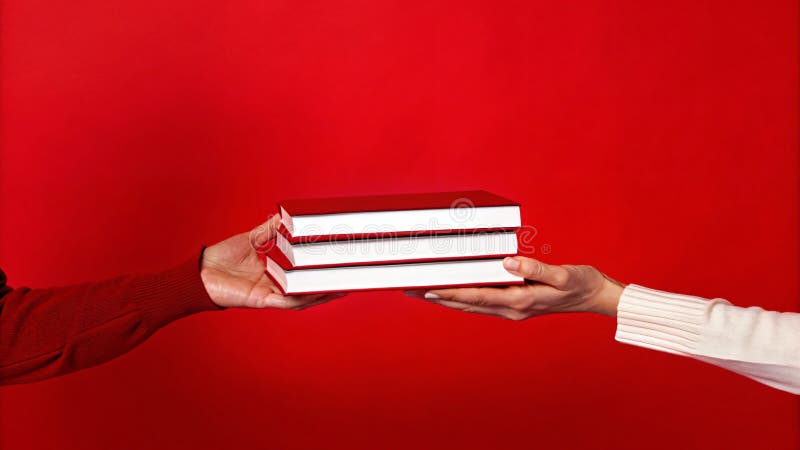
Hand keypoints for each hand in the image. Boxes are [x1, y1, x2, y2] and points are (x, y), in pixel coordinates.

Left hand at [200, 215, 344, 308]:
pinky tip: (314, 294)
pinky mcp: (260, 300)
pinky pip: (285, 302)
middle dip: (327, 285)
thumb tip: (284, 216)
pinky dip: (300, 299)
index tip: (337, 262)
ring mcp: (269, 293)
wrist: (199, 272)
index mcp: (273, 270)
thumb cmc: (221, 257)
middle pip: (306, 287)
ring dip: (319, 294)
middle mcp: (274, 284)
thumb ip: (268, 230)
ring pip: (300, 297)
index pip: (301, 272)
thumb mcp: (250, 238)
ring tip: (339, 289)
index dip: (319, 270)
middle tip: (348, 279)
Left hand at [404, 256, 623, 319]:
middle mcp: (512, 309)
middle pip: (467, 304)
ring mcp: (513, 309)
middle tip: (411, 291)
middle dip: (439, 298)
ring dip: (448, 299)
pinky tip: (455, 292)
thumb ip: (535, 268)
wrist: (597, 297)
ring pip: (472, 305)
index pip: (476, 297)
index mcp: (520, 301)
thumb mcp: (563, 274)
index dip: (450, 293)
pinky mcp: (516, 304)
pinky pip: (483, 302)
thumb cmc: (581, 283)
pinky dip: (464, 298)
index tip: (426, 289)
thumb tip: (507, 262)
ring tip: (424, 292)